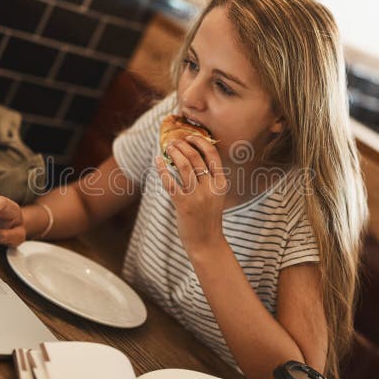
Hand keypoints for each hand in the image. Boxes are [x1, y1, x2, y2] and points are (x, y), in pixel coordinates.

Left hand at [155, 135, 229, 254]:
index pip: (212, 154)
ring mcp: (197, 196)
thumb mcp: (216, 195)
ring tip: (168, 148)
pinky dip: (162, 168)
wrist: (206, 242)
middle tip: (174, 142)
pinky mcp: (183, 204)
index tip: (190, 136)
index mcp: (221, 183)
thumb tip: (193, 156)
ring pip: (183, 165)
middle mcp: (210, 187)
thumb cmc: (209, 217)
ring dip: (173, 152)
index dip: (200, 141)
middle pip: (195, 157)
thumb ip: (210, 178)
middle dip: (183, 145)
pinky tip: (157, 161)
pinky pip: (170, 181)